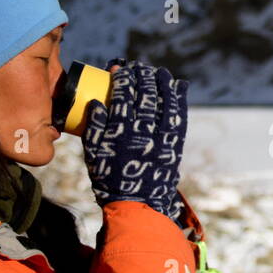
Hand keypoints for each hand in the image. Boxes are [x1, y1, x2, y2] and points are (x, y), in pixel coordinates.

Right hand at [81, 60, 187, 220]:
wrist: (136, 204)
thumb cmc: (109, 178)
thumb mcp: (93, 153)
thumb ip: (94, 126)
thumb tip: (97, 102)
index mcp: (119, 132)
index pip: (122, 96)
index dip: (121, 78)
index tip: (119, 68)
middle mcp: (141, 132)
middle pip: (144, 96)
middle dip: (142, 77)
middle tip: (140, 67)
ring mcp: (161, 139)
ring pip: (164, 103)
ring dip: (162, 84)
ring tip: (160, 72)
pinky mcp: (174, 146)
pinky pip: (179, 117)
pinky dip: (179, 100)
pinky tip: (179, 87)